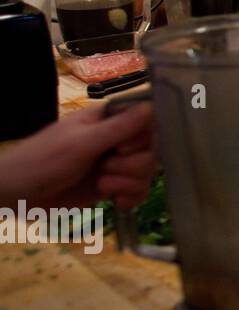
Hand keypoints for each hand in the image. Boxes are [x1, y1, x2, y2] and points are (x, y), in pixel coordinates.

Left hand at [0, 103, 154, 209]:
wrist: (15, 195)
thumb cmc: (42, 161)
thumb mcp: (81, 144)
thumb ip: (118, 128)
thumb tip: (151, 107)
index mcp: (108, 120)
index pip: (147, 122)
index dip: (142, 139)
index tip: (122, 149)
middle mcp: (115, 140)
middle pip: (150, 150)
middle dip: (132, 166)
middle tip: (105, 169)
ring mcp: (114, 164)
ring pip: (146, 172)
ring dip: (129, 183)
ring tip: (103, 187)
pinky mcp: (111, 185)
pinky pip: (138, 190)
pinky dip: (132, 197)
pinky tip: (117, 202)